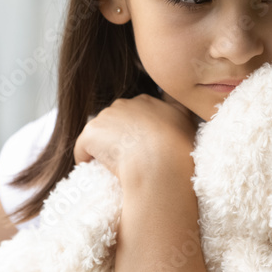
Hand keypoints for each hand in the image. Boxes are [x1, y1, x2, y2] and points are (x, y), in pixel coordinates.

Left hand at [73, 92, 200, 188]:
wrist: (160, 163)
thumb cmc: (179, 150)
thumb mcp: (188, 123)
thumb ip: (178, 112)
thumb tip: (177, 111)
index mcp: (148, 101)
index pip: (137, 112)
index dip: (138, 132)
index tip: (142, 148)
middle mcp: (126, 103)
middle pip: (116, 120)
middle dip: (119, 137)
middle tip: (129, 160)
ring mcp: (106, 116)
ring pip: (100, 134)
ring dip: (103, 148)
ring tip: (114, 168)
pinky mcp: (90, 133)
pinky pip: (83, 149)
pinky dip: (85, 159)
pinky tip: (94, 170)